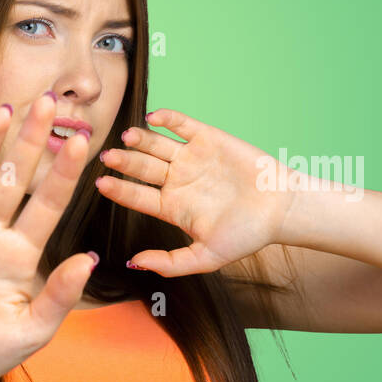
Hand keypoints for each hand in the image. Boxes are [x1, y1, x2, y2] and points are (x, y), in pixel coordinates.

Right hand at [0, 94, 96, 381]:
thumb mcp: (30, 332)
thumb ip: (59, 296)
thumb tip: (88, 258)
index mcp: (22, 253)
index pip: (49, 204)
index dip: (65, 173)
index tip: (85, 142)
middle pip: (17, 177)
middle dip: (33, 141)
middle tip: (49, 101)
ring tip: (6, 107)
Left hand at [95, 109, 296, 276]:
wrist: (280, 209)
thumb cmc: (247, 235)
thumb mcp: (206, 257)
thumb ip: (170, 262)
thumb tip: (133, 263)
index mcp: (172, 207)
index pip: (137, 196)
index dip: (119, 190)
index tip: (101, 184)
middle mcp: (176, 180)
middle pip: (141, 168)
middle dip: (124, 162)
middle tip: (108, 157)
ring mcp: (190, 158)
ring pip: (156, 144)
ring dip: (141, 139)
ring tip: (128, 136)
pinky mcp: (208, 138)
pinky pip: (182, 124)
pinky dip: (167, 119)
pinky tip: (154, 118)